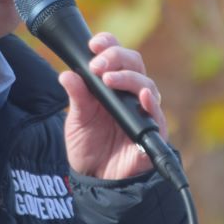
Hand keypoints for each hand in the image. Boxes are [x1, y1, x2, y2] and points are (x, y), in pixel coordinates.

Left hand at [58, 32, 167, 180]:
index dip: (108, 44)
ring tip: (108, 80)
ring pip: (145, 83)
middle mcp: (130, 93)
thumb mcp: (76, 120)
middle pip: (134, 63)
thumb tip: (66, 75)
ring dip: (128, 77)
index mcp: (112, 84)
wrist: (95, 179)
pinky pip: (157, 113)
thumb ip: (76, 97)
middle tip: (97, 65)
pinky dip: (150, 102)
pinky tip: (142, 96)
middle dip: (116, 57)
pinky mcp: (153, 131)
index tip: (93, 44)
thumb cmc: (88, 146)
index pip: (116, 55)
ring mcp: (143, 110)